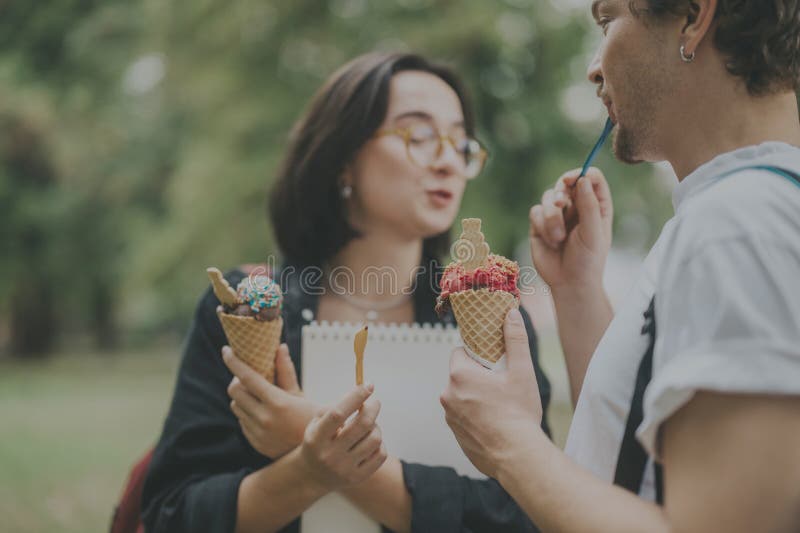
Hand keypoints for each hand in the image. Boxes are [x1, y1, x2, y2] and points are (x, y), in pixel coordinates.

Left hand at [223, 344, 315, 458]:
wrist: (318, 450)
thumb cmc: (312, 418)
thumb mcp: (300, 394)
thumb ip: (286, 371)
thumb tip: (280, 348)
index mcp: (277, 403)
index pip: (247, 377)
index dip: (233, 362)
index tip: (226, 351)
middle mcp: (264, 418)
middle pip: (234, 392)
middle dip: (236, 380)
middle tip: (246, 376)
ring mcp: (258, 433)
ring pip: (236, 407)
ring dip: (242, 397)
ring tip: (256, 395)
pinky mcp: (255, 443)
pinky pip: (242, 422)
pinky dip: (247, 413)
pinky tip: (261, 412)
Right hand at [299, 384, 386, 490]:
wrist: (311, 476)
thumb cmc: (318, 440)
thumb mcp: (316, 422)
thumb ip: (335, 407)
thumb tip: (362, 395)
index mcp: (317, 438)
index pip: (338, 414)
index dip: (355, 397)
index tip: (368, 385)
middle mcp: (330, 455)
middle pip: (362, 425)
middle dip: (372, 408)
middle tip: (374, 402)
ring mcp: (344, 468)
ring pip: (375, 439)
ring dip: (375, 426)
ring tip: (368, 426)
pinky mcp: (357, 478)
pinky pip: (380, 454)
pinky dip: (379, 443)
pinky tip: (369, 441)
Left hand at [441, 308, 542, 477]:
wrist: (517, 456)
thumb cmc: (519, 413)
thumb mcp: (521, 371)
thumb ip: (514, 339)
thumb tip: (511, 314)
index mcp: (460, 375)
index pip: (460, 352)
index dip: (476, 354)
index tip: (492, 361)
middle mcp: (448, 395)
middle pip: (460, 375)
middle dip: (477, 376)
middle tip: (500, 383)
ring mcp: (450, 417)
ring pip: (461, 396)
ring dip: (475, 396)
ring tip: (499, 405)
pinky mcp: (455, 434)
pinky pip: (463, 417)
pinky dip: (474, 416)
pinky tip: (494, 422)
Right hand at [529, 167, 612, 290]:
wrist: (568, 283)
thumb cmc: (587, 260)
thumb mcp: (593, 232)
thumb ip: (589, 205)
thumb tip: (582, 179)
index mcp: (596, 205)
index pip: (591, 177)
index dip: (581, 174)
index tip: (572, 180)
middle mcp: (577, 206)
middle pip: (566, 182)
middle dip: (562, 192)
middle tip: (562, 204)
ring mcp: (557, 214)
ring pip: (548, 197)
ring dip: (552, 218)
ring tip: (559, 238)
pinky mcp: (540, 224)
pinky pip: (535, 211)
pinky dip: (542, 226)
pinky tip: (551, 241)